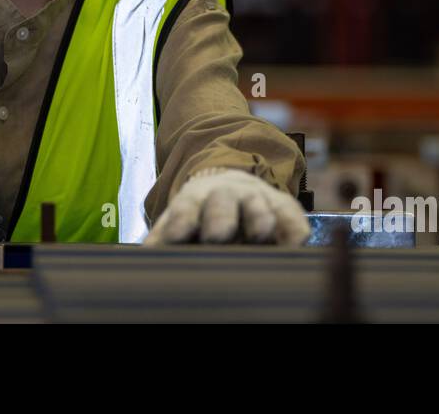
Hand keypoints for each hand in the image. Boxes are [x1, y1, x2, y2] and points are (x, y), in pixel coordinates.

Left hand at [144, 168, 309, 245]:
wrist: (234, 183)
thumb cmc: (201, 215)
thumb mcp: (179, 219)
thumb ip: (162, 237)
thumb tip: (143, 256)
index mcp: (195, 199)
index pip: (186, 209)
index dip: (182, 221)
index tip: (175, 237)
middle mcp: (227, 195)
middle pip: (222, 204)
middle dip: (220, 218)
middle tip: (215, 236)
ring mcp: (257, 199)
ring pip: (259, 207)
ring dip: (259, 220)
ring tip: (260, 234)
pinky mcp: (285, 209)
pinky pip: (292, 218)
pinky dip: (294, 230)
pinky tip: (295, 244)